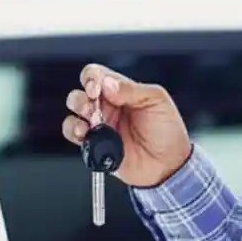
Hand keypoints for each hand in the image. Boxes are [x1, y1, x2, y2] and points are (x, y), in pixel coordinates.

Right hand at [62, 64, 191, 187]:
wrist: (168, 165)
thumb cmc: (168, 132)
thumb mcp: (157, 101)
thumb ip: (131, 90)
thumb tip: (108, 83)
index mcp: (122, 91)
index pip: (98, 75)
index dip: (92, 78)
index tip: (97, 88)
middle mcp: (108, 106)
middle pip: (82, 91)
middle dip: (83, 96)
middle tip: (94, 105)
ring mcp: (100, 125)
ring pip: (74, 110)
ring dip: (78, 112)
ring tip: (93, 121)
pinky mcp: (94, 144)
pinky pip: (73, 134)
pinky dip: (74, 131)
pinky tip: (87, 133)